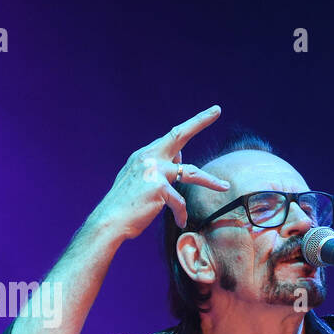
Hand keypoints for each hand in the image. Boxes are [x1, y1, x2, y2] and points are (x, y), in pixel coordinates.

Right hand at [90, 105, 230, 241]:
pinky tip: (180, 223)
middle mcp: (148, 157)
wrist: (109, 222)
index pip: (171, 137)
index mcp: (144, 154)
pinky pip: (180, 203)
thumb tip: (179, 158)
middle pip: (179, 135)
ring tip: (225, 186)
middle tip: (217, 109)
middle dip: (199, 121)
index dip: (192, 125)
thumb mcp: (140, 181)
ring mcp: (153, 170)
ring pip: (191, 173)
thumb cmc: (126, 206)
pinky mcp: (158, 188)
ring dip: (211, 181)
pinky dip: (181, 214)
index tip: (209, 113)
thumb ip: (158, 168)